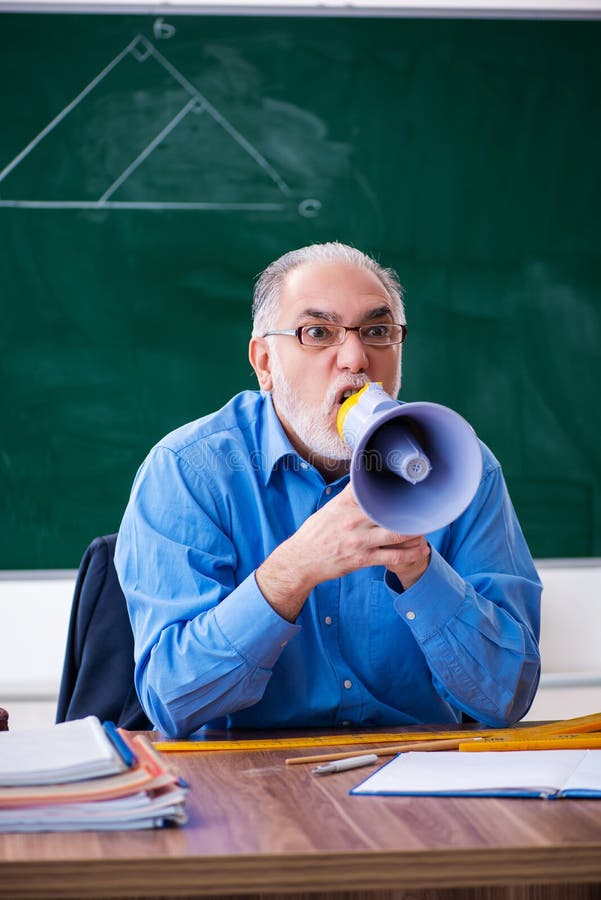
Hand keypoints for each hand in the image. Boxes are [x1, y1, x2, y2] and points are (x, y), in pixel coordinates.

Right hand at [256, 484, 429, 620]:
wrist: (301, 559)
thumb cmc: (315, 533)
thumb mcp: (329, 509)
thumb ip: (349, 497)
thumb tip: (362, 480)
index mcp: (345, 504)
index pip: (372, 490)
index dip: (394, 486)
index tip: (410, 484)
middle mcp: (354, 520)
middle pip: (391, 512)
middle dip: (411, 511)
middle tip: (427, 508)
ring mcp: (359, 541)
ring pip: (397, 535)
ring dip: (416, 532)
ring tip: (427, 528)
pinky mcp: (362, 559)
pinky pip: (393, 556)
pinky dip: (410, 554)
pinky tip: (421, 550)